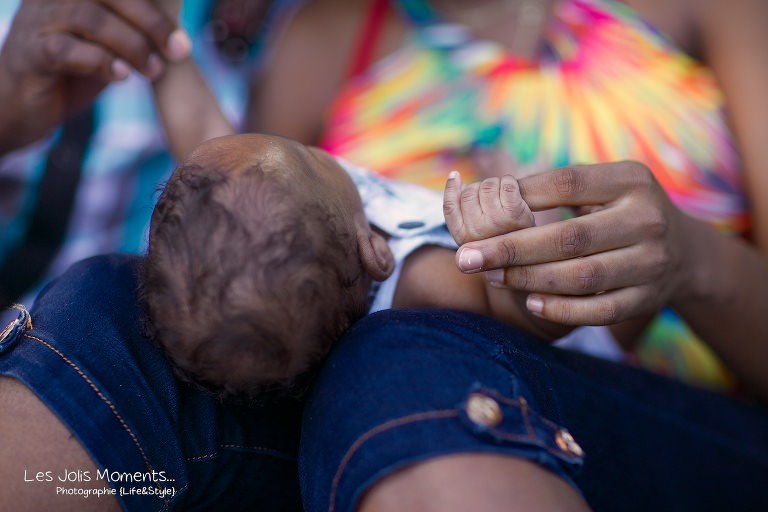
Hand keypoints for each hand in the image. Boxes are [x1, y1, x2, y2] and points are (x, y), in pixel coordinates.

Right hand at [0, 0, 189, 152]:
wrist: (22, 105)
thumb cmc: (73, 70)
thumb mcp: (111, 44)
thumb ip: (137, 29)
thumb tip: (180, 29)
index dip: (151, 1)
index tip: (182, 15)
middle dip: (152, 21)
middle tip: (180, 49)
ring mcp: (36, 22)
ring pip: (88, 18)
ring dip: (131, 45)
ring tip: (153, 70)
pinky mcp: (29, 55)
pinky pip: (64, 50)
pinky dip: (100, 62)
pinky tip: (122, 77)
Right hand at [443, 170, 534, 245]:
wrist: (529, 252)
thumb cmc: (497, 236)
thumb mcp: (472, 230)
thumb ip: (458, 208)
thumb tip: (454, 176)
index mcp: (462, 237)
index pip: (449, 206)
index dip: (451, 188)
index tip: (455, 175)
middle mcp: (476, 232)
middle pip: (469, 191)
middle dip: (479, 188)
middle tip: (491, 198)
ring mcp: (495, 222)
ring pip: (487, 185)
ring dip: (495, 184)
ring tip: (502, 197)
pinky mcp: (515, 214)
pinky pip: (506, 184)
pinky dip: (509, 182)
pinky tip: (513, 192)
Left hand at [453, 161, 696, 325]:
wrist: (685, 252)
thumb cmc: (620, 212)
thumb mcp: (603, 187)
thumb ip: (554, 188)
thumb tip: (480, 192)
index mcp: (630, 180)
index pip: (567, 184)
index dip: (520, 196)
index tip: (478, 208)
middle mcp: (646, 219)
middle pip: (568, 237)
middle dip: (510, 249)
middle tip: (466, 258)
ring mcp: (651, 262)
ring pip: (581, 277)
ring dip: (528, 280)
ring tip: (491, 276)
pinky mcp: (648, 298)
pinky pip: (600, 311)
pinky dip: (562, 310)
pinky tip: (531, 303)